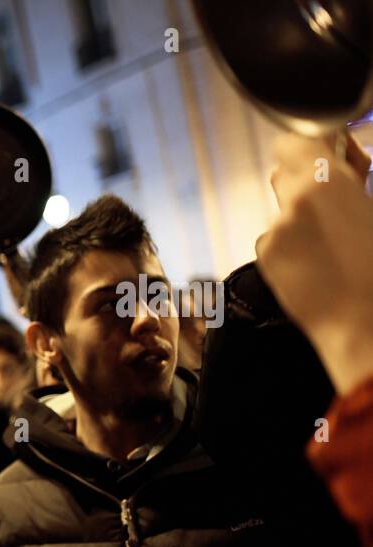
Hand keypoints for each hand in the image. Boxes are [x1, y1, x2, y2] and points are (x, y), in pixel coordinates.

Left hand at [256, 133, 372, 393]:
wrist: (367, 325)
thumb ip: (357, 179)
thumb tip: (349, 164)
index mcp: (324, 185)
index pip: (295, 139)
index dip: (313, 143)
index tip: (333, 152)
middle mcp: (291, 206)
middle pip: (285, 170)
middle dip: (309, 177)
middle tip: (340, 194)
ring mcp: (274, 235)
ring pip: (283, 208)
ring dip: (303, 213)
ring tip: (335, 240)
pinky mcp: (265, 261)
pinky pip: (275, 238)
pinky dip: (292, 242)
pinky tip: (318, 261)